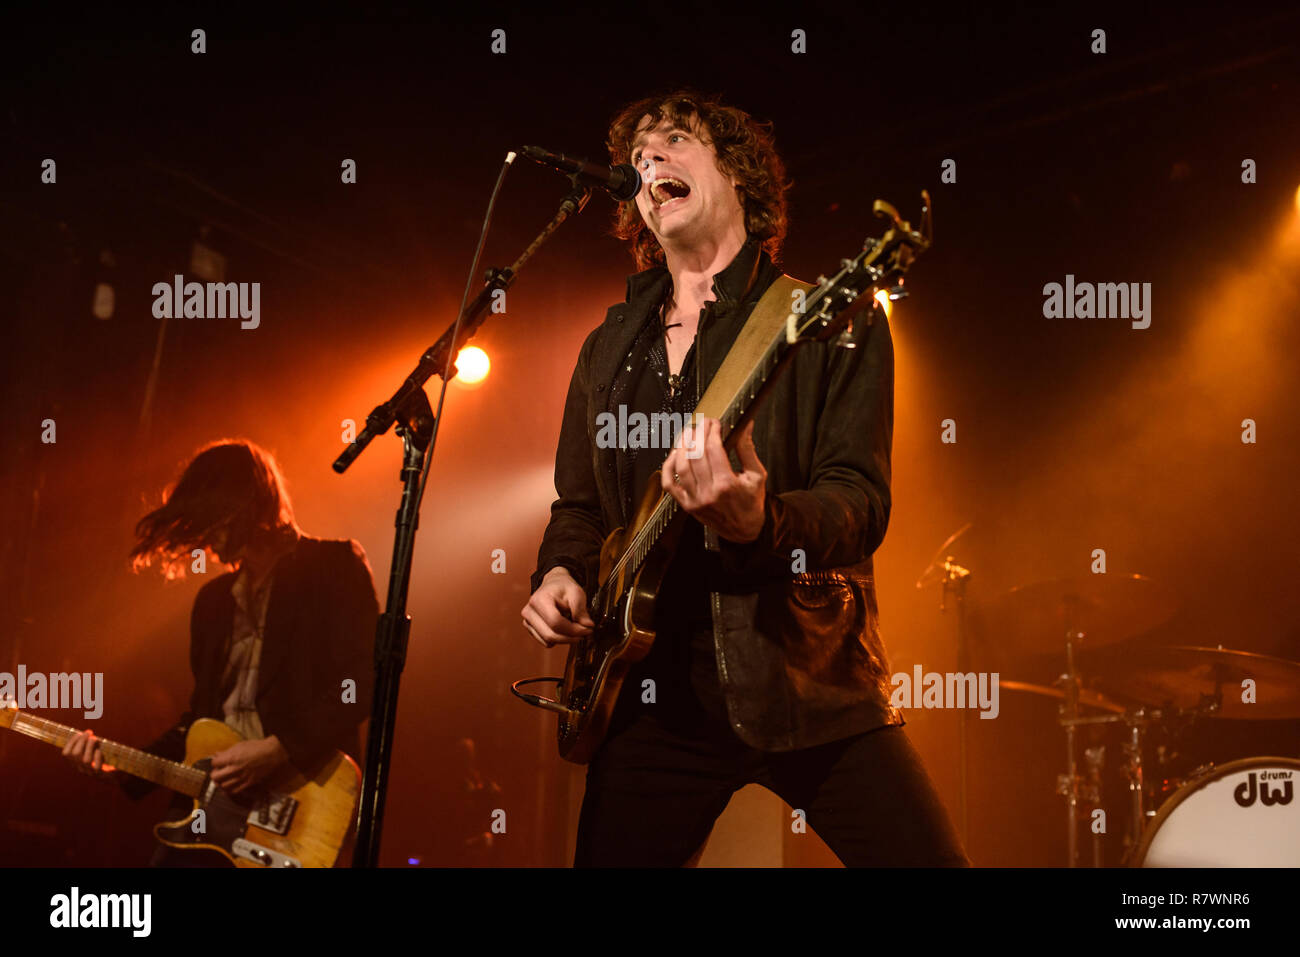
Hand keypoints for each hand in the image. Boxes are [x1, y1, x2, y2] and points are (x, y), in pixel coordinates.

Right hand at [62, 729, 116, 780]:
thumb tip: (88, 733)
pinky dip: (97, 757)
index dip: (71, 742)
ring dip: (89, 746)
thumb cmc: (103, 758)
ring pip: (85, 760)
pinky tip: (99, 751)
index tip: (79, 733)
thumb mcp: (93, 750)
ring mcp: (90, 772)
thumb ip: (88, 743)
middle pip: (75, 754)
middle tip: (89, 732)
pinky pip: (96, 767)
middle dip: (81, 741)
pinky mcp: (100, 774)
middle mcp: (80, 768)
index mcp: (75, 762)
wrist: (115, 774)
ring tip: (95, 738)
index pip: (66, 753)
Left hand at [209, 736, 288, 794]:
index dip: (216, 762)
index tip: (219, 761)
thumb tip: (217, 755)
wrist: (274, 754)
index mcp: (233, 757)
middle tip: (218, 771)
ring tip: (224, 779)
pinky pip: (234, 791)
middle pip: (215, 777)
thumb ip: (228, 751)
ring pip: (223, 786)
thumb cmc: (258, 747)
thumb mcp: (241, 745)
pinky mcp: (248, 784)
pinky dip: (229, 789)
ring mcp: (242, 778)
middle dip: (215, 774)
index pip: (215, 763)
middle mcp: (235, 769)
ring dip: (221, 782)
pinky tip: (231, 784)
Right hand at [521, 566, 594, 647]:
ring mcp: (527, 621)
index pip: (556, 622)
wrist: (553, 584)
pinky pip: (546, 642)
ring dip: (565, 638)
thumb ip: (581, 611)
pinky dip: (558, 639)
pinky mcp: (530, 628)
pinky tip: (565, 628)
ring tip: (574, 627)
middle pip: (551, 635)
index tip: (588, 629)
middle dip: (571, 637)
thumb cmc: (563, 587)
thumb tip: (588, 626)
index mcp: (539, 600)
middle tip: (585, 632)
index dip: (574, 630)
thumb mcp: (577, 593)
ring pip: (549, 641)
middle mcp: (529, 611)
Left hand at [662, 418, 766, 542]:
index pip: (713, 449)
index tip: (715, 422)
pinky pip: (668, 484)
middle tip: (702, 423)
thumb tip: (745, 425)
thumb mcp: (757, 475)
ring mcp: (695, 500)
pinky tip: (674, 453)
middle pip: (696, 455)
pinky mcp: (686, 505)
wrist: (745, 531)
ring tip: (688, 433)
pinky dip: (667, 466)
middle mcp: (709, 493)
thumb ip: (748, 449)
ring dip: (682, 445)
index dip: (712, 431)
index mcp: (727, 485)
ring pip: (680, 466)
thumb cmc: (752, 502)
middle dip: (698, 433)